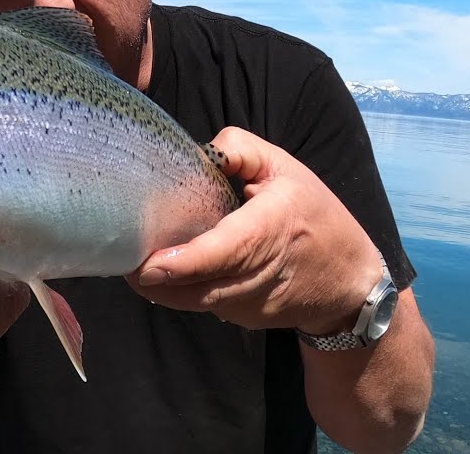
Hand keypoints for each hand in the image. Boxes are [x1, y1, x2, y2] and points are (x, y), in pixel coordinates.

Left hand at [126, 126, 380, 333]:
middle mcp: (258, 274)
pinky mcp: (242, 319)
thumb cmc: (316, 216)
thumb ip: (242, 150)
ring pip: (194, 302)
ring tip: (132, 260)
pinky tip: (164, 271)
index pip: (222, 253)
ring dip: (160, 287)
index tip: (146, 264)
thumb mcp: (286, 168)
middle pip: (196, 286)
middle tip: (120, 254)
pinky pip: (202, 305)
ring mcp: (249, 304)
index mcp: (270, 229)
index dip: (182, 263)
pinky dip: (179, 291)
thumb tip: (201, 149)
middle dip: (154, 276)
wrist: (349, 281)